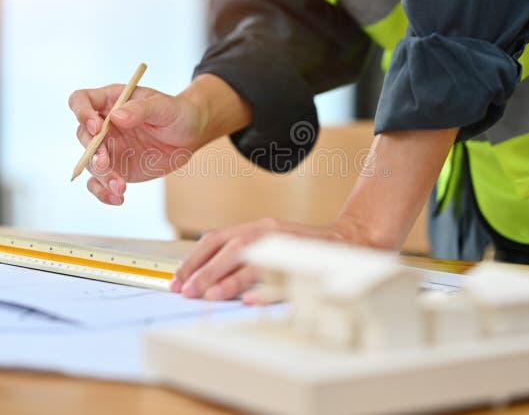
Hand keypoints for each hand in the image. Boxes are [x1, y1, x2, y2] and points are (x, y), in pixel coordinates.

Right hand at [69, 73, 252, 205]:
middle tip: (105, 164)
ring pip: (90, 163)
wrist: (190, 135)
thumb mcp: (164, 107)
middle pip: (83, 136)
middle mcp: (104, 124)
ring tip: (120, 188)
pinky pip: (100, 182)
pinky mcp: (116, 168)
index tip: (96, 128)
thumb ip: (140, 110)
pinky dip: (103, 192)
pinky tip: (117, 199)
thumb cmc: (177, 113)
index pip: (81, 100)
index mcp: (111, 101)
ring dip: (101, 177)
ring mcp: (108, 147)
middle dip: (91, 152)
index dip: (81, 112)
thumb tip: (116, 117)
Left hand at [170, 217, 367, 303]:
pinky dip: (266, 288)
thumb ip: (241, 256)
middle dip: (205, 271)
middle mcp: (268, 231)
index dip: (193, 260)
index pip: (215, 239)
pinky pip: (283, 275)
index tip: (178, 280)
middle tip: (187, 292)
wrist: (350, 239)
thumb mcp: (268, 244)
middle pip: (230, 248)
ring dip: (229, 280)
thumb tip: (206, 280)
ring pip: (253, 258)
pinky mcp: (306, 258)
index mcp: (256, 227)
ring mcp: (287, 243)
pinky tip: (251, 301)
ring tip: (211, 297)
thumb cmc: (303, 247)